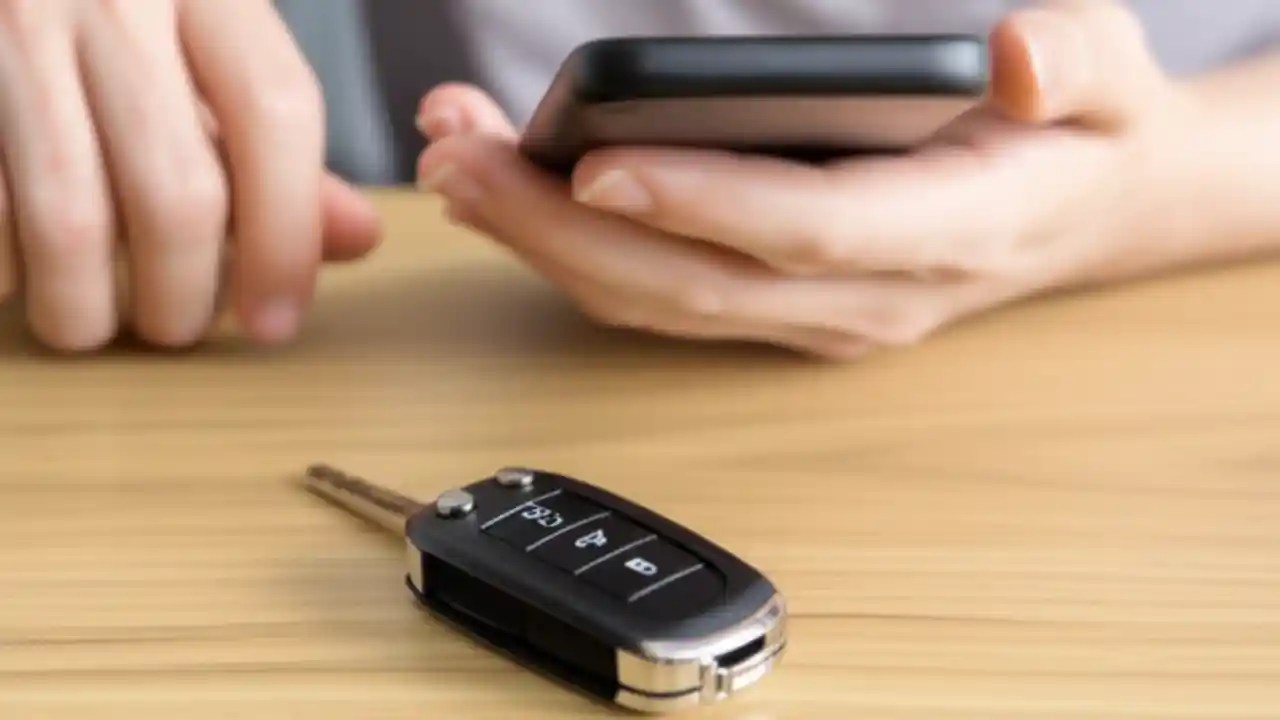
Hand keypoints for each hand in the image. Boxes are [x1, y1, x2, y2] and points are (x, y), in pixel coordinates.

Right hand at [0, 0, 379, 351]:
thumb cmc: (118, 17)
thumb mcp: (206, 51)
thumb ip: (272, 147)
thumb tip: (359, 238)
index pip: (277, 114)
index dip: (287, 238)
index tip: (277, 323)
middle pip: (179, 194)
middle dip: (184, 297)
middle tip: (177, 327)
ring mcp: (13, 31)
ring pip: (71, 222)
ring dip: (88, 309)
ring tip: (94, 323)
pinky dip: (7, 274)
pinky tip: (21, 276)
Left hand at [415, 0, 1204, 359]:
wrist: (1087, 214)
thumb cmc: (1084, 135)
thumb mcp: (1112, 78)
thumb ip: (1077, 64)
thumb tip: (1013, 56)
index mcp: (950, 233)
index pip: (807, 228)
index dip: (702, 201)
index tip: (597, 162)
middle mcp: (868, 298)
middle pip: (697, 281)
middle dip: (568, 227)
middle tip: (462, 159)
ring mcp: (816, 319)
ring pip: (661, 302)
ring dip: (548, 242)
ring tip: (457, 164)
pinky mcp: (780, 313)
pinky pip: (663, 299)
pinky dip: (578, 253)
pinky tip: (516, 193)